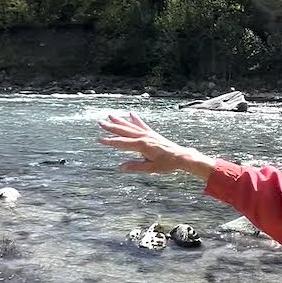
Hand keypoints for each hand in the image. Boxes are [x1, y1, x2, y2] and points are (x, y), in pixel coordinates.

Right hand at [97, 112, 216, 180]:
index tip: (100, 139)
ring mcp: (148, 134)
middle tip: (100, 122)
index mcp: (142, 145)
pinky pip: (142, 125)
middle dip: (111, 127)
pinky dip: (136, 120)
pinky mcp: (152, 134)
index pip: (122, 143)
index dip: (110, 142)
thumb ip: (135, 167)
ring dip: (120, 121)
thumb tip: (121, 167)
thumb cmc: (167, 164)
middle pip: (124, 131)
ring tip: (111, 115)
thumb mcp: (150, 168)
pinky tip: (130, 114)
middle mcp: (144, 137)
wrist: (181, 156)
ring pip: (131, 126)